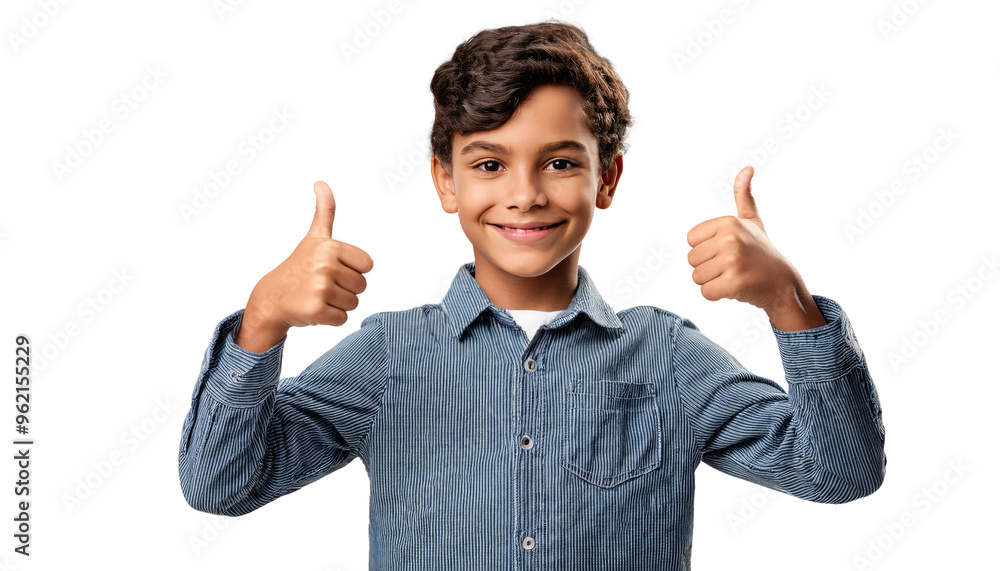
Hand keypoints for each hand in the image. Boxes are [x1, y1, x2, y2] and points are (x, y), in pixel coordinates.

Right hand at [243, 181, 373, 337]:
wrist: (272, 297)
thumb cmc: (299, 266)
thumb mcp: (314, 237)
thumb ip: (325, 211)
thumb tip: (321, 183)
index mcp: (330, 247)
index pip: (367, 265)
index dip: (353, 270)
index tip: (333, 268)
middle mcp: (326, 266)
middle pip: (361, 286)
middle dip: (345, 288)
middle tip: (322, 284)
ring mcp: (320, 289)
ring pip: (353, 303)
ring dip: (338, 304)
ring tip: (317, 295)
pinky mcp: (316, 311)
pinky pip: (342, 319)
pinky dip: (331, 318)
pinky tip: (314, 308)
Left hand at [686, 167, 823, 329]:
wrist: (783, 283)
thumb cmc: (761, 251)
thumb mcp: (752, 220)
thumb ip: (743, 195)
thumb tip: (748, 167)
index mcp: (728, 222)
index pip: (691, 241)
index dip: (706, 250)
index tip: (727, 251)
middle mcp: (730, 238)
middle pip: (692, 259)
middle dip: (708, 267)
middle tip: (732, 266)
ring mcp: (733, 261)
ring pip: (697, 277)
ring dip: (713, 282)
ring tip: (734, 276)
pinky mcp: (734, 283)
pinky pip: (706, 292)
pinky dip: (717, 295)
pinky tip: (735, 289)